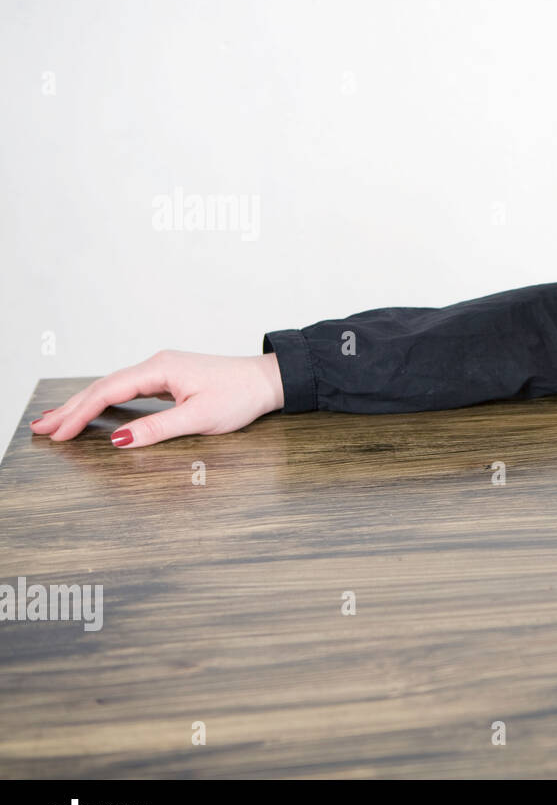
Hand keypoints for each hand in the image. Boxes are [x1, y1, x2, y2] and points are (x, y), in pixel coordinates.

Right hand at [29, 351, 285, 447]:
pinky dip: (105, 401)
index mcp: (160, 369)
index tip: (59, 433)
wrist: (267, 381)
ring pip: (113, 388)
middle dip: (71, 408)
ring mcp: (162, 370)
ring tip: (56, 421)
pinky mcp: (169, 378)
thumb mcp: (200, 417)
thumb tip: (120, 440)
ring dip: (84, 404)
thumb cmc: (241, 396)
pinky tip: (94, 409)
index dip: (80, 414)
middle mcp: (157, 364)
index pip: (108, 392)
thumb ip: (158, 428)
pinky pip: (127, 389)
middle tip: (41, 428)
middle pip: (103, 387)